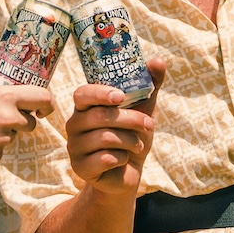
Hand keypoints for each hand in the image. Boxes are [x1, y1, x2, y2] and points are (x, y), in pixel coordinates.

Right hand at [0, 72, 53, 167]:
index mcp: (5, 97)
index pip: (43, 98)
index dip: (47, 103)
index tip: (43, 107)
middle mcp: (7, 119)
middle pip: (30, 123)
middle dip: (21, 120)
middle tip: (1, 118)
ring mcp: (1, 141)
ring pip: (13, 137)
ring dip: (3, 134)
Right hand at [66, 59, 165, 196]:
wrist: (128, 171)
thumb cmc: (132, 135)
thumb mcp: (143, 108)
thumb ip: (149, 84)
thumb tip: (158, 61)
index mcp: (85, 106)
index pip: (82, 94)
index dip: (100, 93)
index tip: (121, 96)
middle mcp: (75, 124)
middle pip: (99, 116)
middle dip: (130, 119)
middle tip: (149, 124)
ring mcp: (74, 147)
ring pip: (104, 138)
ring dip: (130, 140)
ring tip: (138, 144)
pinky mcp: (80, 168)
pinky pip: (104, 159)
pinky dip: (122, 158)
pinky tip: (124, 159)